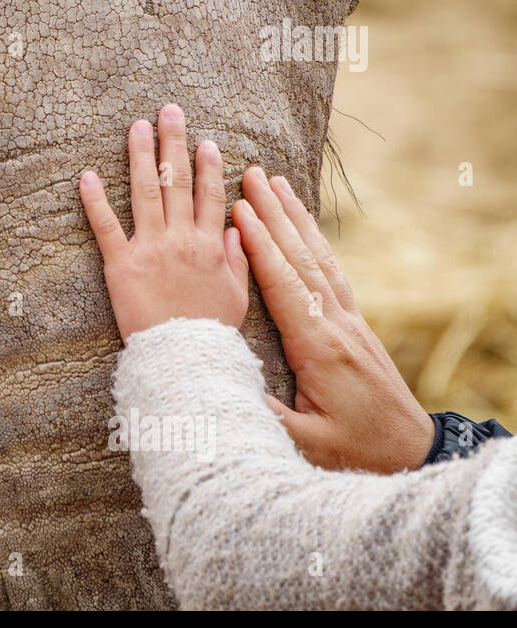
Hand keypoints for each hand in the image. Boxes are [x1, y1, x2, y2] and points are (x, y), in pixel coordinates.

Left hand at [79, 103, 248, 342]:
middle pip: (178, 181)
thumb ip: (237, 259)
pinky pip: (106, 227)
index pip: (209, 195)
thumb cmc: (210, 332)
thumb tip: (235, 228)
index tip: (206, 141)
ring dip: (140, 156)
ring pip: (146, 192)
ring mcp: (150, 249)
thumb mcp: (237, 295)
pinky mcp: (120, 265)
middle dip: (173, 143)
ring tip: (136, 126)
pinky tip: (86, 176)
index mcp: (209, 245)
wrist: (184, 359)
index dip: (208, 165)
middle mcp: (181, 239)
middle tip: (169, 111)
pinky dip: (95, 201)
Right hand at [232, 168, 435, 471]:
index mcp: (319, 349)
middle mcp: (337, 325)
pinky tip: (303, 225)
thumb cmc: (353, 452)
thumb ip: (261, 417)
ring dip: (295, 217)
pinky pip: (331, 272)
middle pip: (302, 258)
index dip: (261, 247)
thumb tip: (216, 387)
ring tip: (276, 183)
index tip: (238, 211)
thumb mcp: (303, 446)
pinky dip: (314, 241)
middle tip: (252, 174)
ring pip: (319, 258)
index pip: (285, 286)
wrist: (412, 454)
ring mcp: (350, 322)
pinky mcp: (356, 326)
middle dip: (275, 213)